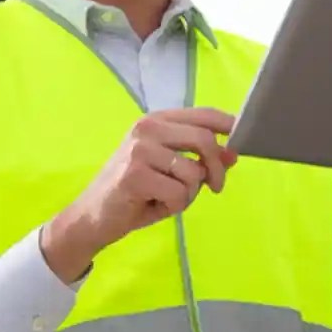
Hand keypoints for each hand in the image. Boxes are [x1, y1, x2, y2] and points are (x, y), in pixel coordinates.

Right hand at [41, 107, 238, 281]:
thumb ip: (198, 158)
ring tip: (167, 198)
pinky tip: (154, 205)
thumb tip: (234, 153)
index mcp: (156, 121)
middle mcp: (147, 128)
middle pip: (204, 139)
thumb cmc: (133, 192)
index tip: (240, 143)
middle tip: (216, 187)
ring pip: (193, 172)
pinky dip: (174, 206)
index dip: (228, 127)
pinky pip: (179, 193)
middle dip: (217, 168)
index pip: (203, 114)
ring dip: (188, 194)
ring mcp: (140, 150)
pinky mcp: (135, 175)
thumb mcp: (169, 171)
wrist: (91, 217)